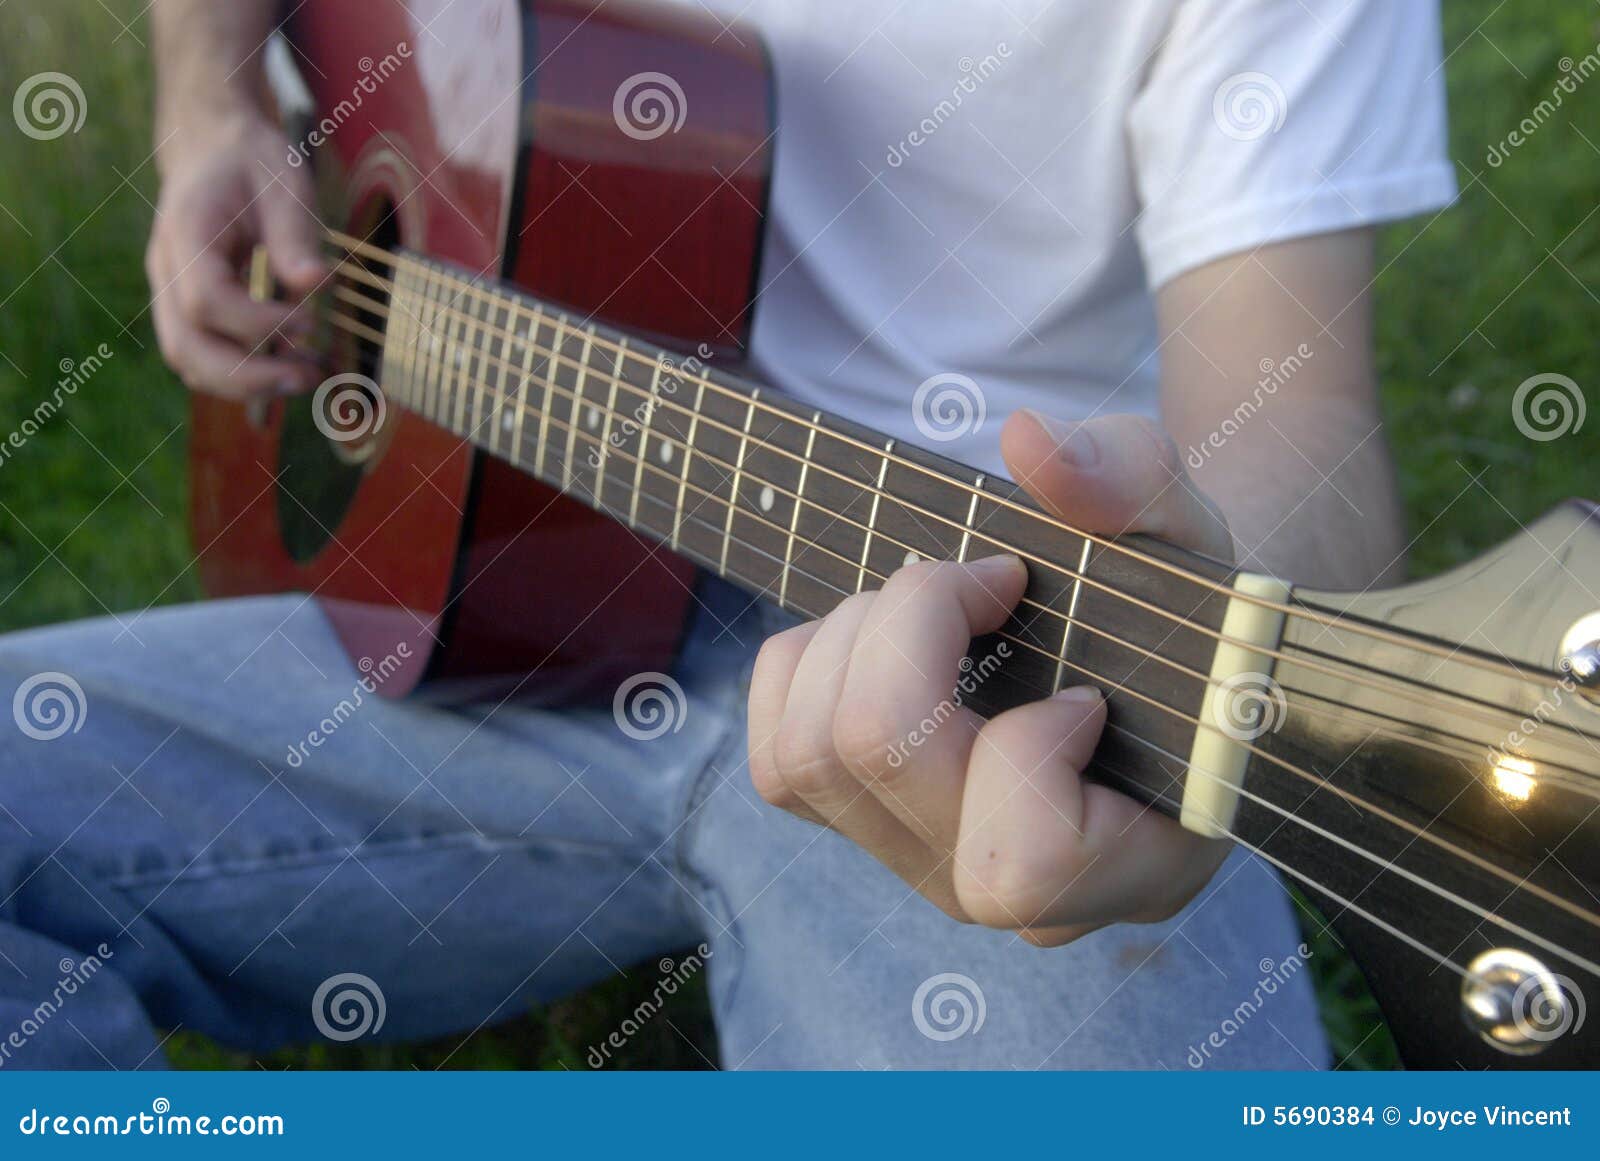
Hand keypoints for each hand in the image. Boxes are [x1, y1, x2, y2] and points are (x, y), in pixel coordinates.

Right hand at [145, 113, 325, 397]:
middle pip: (185, 346)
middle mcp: (166, 268)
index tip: (311, 321)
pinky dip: (240, 374)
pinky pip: (201, 354)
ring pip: (187, 360)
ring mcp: (168, 291)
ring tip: (305, 378)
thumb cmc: (254, 165)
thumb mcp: (284, 184)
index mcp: (186, 232)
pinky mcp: (185, 307)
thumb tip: (315, 283)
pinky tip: (288, 369)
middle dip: (248, 375)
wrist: (214, 150)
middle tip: (309, 376)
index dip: (258, 323)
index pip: (206, 299)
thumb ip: (294, 235)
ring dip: (244, 384)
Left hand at [748, 410, 1236, 945]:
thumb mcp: (1189, 528)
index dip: (1030, 743)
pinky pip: (776, 762)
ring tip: (934, 605)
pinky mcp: (867, 830)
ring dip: (853, 638)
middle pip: (872, 763)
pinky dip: (807, 668)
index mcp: (1138, 865)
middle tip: (982, 583)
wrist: (1167, 653)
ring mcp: (932, 868)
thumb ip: (1135, 482)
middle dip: (908, 626)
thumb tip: (1028, 444)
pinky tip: (883, 638)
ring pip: (804, 761)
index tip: (1082, 683)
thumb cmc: (1188, 602)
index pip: (1024, 860)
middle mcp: (1020, 899)